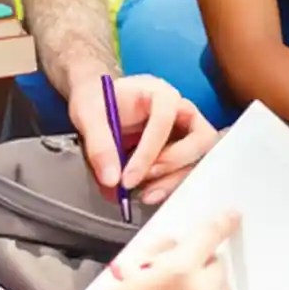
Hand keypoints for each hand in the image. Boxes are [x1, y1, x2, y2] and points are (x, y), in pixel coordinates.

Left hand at [69, 75, 219, 204]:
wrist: (97, 106)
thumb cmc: (97, 102)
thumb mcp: (88, 116)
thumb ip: (99, 145)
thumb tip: (112, 179)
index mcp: (161, 94)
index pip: (166, 119)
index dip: (149, 150)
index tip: (127, 177)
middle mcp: (181, 112)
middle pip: (199, 138)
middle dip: (173, 165)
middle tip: (145, 185)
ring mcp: (184, 133)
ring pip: (197, 159)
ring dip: (172, 181)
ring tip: (143, 195)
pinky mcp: (181, 153)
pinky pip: (185, 171)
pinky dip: (169, 186)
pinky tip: (147, 194)